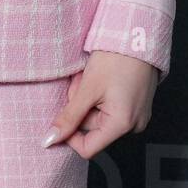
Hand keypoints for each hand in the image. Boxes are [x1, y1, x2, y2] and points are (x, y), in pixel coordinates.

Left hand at [42, 50, 157, 159]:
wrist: (138, 38)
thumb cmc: (116, 60)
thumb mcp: (87, 88)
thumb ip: (68, 117)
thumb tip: (50, 140)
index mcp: (122, 125)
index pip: (88, 148)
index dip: (70, 135)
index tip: (61, 115)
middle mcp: (133, 126)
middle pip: (91, 129)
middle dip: (79, 106)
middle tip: (80, 83)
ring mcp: (136, 116)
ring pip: (97, 116)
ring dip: (87, 98)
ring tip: (90, 77)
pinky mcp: (135, 106)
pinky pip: (108, 108)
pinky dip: (98, 96)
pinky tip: (99, 79)